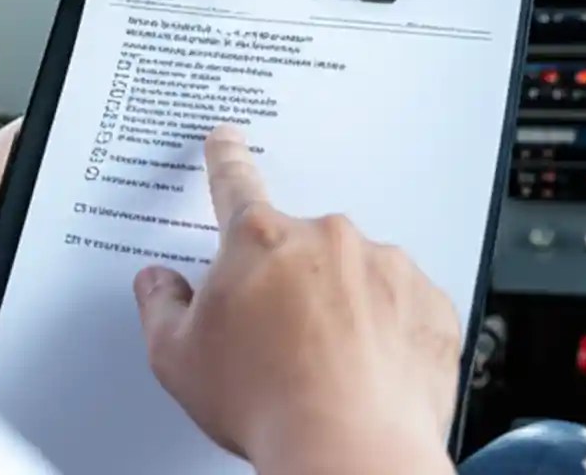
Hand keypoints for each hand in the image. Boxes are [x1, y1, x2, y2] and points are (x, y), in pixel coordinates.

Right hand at [132, 125, 460, 474]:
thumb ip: (161, 307)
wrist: (350, 450)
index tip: (227, 141)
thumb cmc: (267, 403)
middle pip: (297, 246)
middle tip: (279, 340)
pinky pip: (402, 305)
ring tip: (327, 366)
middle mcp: (326, 239)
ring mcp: (384, 266)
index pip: (233, 182)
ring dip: (342, 306)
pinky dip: (387, 331)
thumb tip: (158, 284)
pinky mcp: (428, 301)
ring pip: (355, 274)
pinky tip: (366, 370)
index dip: (226, 159)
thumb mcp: (177, 358)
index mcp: (259, 240)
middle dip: (287, 282)